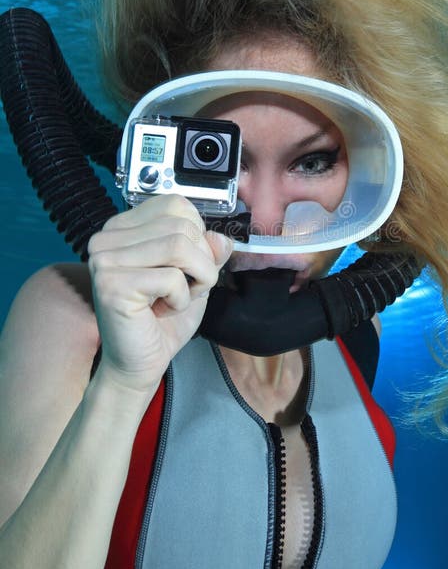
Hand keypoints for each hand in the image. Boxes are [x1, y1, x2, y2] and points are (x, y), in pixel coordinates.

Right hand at [87, 195, 232, 393]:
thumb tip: (222, 239)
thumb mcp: (195, 276)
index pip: (175, 204)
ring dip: (195, 279)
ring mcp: (105, 259)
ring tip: (176, 299)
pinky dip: (182, 298)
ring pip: (180, 246)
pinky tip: (161, 311)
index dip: (197, 235)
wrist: (139, 364)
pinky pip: (172, 277)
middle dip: (200, 262)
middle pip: (182, 225)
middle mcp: (107, 238)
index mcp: (123, 227)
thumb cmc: (162, 320)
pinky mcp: (112, 284)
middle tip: (184, 290)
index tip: (185, 267)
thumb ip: (208, 251)